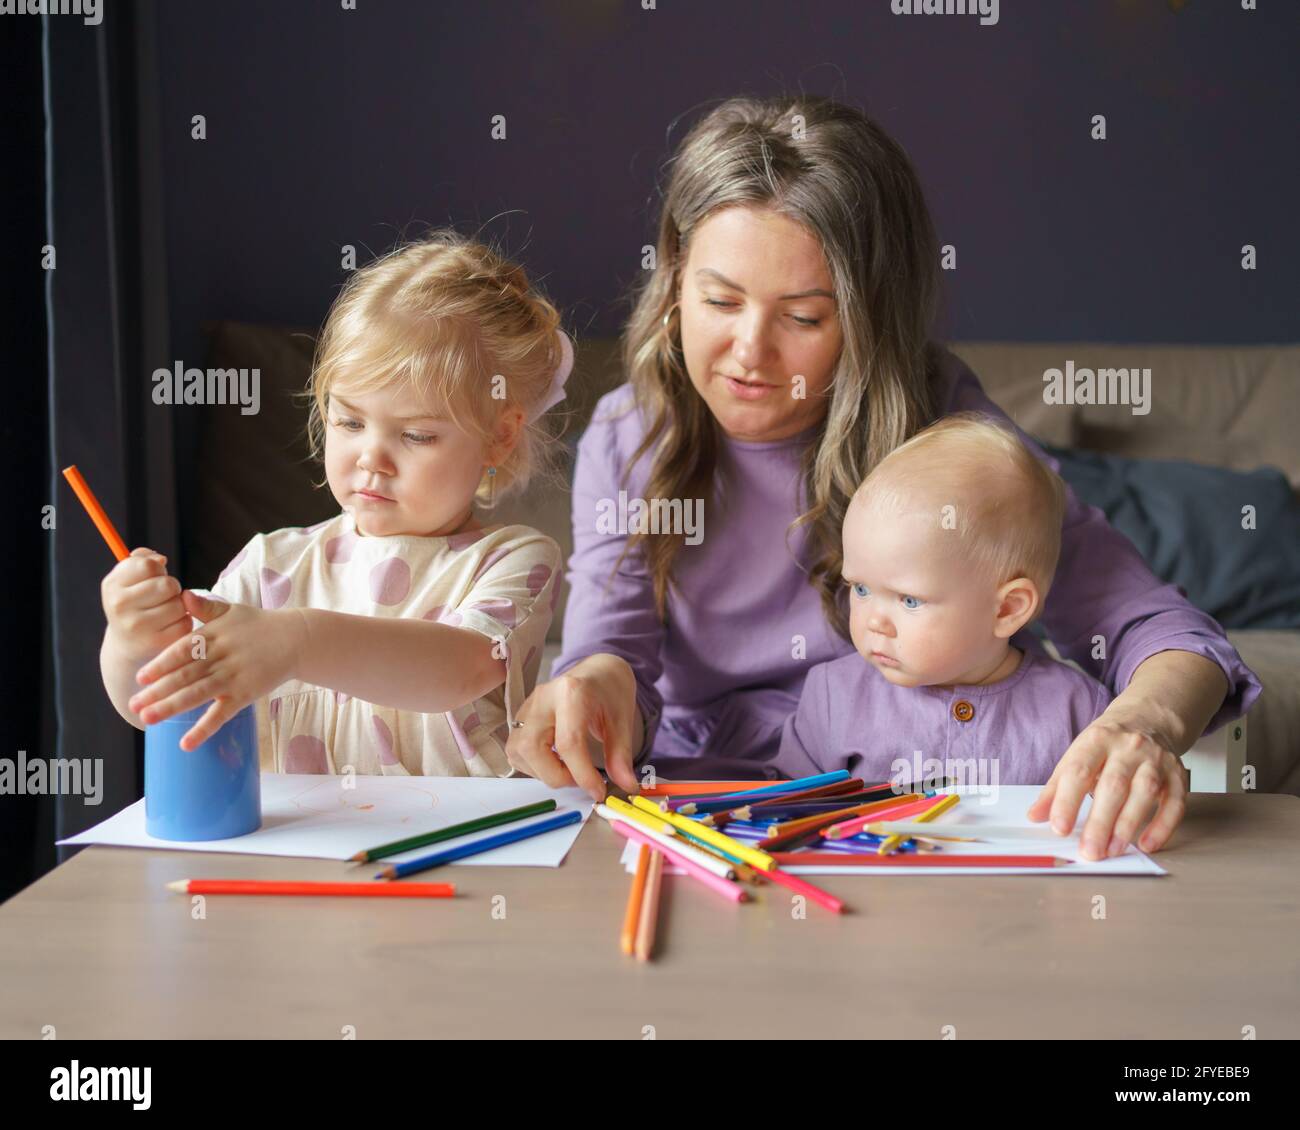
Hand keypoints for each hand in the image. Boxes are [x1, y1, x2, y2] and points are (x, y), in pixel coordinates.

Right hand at [101, 547, 190, 660]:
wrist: (126, 643)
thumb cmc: (133, 603)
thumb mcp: (128, 578)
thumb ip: (143, 559)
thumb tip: (160, 559)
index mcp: (112, 585)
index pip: (148, 565)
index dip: (158, 569)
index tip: (153, 578)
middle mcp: (120, 606)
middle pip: (167, 584)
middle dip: (171, 587)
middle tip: (162, 596)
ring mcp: (137, 626)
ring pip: (179, 604)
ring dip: (178, 605)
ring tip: (164, 611)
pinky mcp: (155, 642)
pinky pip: (185, 622)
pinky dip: (183, 621)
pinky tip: (169, 625)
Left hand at [129, 591, 307, 750]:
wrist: (296, 639)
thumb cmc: (259, 625)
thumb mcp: (231, 611)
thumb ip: (204, 607)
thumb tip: (181, 594)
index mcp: (213, 636)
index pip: (181, 651)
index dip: (160, 664)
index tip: (140, 677)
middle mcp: (221, 656)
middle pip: (184, 676)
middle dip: (157, 691)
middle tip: (133, 705)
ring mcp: (234, 677)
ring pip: (197, 694)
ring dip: (171, 708)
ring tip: (148, 720)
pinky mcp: (246, 694)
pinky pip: (222, 714)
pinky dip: (204, 729)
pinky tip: (186, 743)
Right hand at [506, 653, 639, 801]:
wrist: (597, 673)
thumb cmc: (609, 694)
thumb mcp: (623, 722)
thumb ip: (621, 755)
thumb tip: (626, 786)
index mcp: (571, 692)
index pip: (568, 742)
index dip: (583, 775)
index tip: (599, 791)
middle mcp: (542, 698)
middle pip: (533, 748)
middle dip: (557, 775)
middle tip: (581, 778)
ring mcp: (526, 707)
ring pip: (519, 753)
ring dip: (544, 772)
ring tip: (570, 767)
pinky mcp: (518, 719)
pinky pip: (516, 753)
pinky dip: (535, 766)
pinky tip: (555, 760)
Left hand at [1027, 713, 1189, 860]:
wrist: (1147, 720)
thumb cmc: (1106, 745)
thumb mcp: (1076, 756)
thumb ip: (1055, 788)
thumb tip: (1035, 816)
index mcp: (1096, 740)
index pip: (1079, 771)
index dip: (1067, 800)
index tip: (1059, 828)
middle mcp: (1128, 747)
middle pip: (1113, 785)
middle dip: (1100, 822)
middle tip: (1089, 851)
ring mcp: (1156, 760)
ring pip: (1144, 792)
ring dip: (1128, 825)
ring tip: (1113, 850)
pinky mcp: (1177, 775)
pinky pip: (1175, 802)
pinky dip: (1162, 825)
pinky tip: (1148, 844)